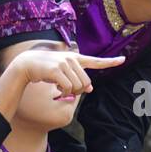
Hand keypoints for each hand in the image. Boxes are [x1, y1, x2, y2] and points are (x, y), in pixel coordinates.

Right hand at [8, 48, 124, 97]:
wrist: (27, 64)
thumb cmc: (46, 69)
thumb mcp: (63, 73)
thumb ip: (77, 79)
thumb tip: (90, 89)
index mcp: (76, 58)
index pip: (96, 61)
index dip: (110, 62)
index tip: (123, 60)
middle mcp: (72, 58)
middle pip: (86, 83)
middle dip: (79, 90)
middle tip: (67, 89)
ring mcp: (64, 63)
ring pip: (77, 87)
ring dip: (70, 92)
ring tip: (59, 87)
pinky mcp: (56, 70)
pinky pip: (68, 88)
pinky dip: (63, 93)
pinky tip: (56, 90)